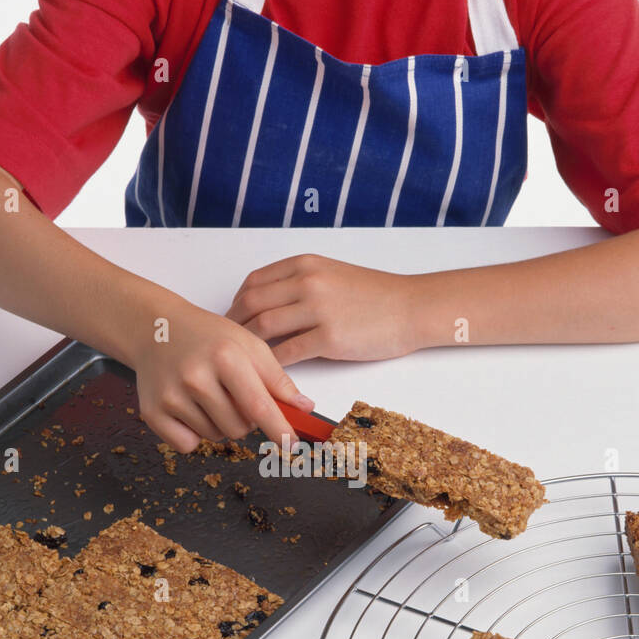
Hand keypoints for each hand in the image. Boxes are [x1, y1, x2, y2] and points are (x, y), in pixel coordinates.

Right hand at [129, 304, 313, 451]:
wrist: (156, 329)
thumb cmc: (207, 337)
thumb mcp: (248, 346)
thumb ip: (277, 379)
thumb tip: (304, 409)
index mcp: (225, 357)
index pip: (259, 406)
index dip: (278, 429)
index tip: (292, 445)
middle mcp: (195, 377)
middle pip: (239, 429)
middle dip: (244, 419)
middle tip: (231, 394)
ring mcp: (171, 396)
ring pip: (215, 437)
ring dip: (218, 424)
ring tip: (207, 395)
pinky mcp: (152, 413)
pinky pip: (187, 445)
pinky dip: (193, 435)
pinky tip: (188, 408)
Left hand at [226, 254, 422, 365]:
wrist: (411, 307)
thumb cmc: (375, 295)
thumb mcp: (332, 274)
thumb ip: (299, 283)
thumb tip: (268, 303)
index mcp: (305, 264)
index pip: (253, 283)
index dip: (236, 304)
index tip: (231, 321)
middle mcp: (306, 282)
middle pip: (251, 305)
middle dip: (233, 327)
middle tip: (228, 347)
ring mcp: (317, 309)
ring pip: (263, 329)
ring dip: (247, 349)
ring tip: (242, 363)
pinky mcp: (328, 338)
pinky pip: (286, 353)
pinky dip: (271, 365)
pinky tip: (266, 374)